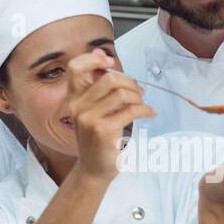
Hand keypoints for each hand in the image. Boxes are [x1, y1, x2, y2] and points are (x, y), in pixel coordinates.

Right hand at [68, 49, 155, 182]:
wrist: (93, 169)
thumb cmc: (96, 137)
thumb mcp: (93, 109)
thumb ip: (98, 85)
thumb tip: (102, 54)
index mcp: (74, 98)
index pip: (75, 68)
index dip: (93, 60)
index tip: (111, 64)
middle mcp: (78, 107)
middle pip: (108, 79)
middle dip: (129, 82)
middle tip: (138, 91)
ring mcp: (89, 119)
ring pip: (121, 94)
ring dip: (138, 97)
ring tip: (142, 103)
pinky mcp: (103, 131)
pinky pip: (130, 111)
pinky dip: (144, 110)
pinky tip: (149, 112)